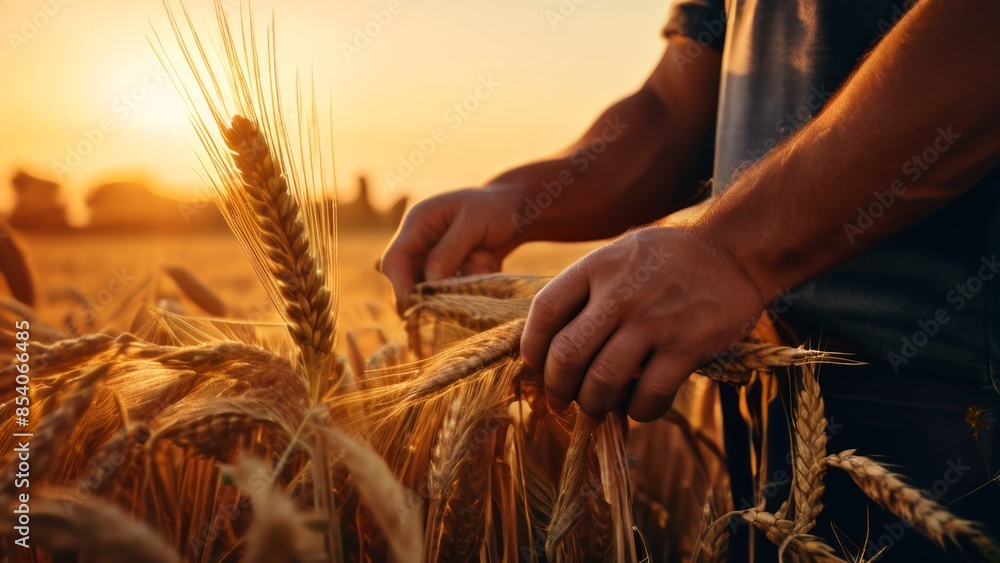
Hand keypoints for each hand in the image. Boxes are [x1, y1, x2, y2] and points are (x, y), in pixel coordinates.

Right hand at [379, 187, 521, 312]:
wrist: (513, 209)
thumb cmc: (494, 208)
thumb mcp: (473, 223)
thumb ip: (451, 250)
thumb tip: (431, 280)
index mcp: (417, 224)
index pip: (394, 260)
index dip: (401, 285)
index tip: (418, 306)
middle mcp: (418, 244)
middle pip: (404, 281)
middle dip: (429, 294)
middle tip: (456, 299)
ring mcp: (432, 260)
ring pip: (430, 291)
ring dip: (458, 287)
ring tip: (485, 260)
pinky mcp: (447, 273)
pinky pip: (450, 292)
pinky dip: (470, 286)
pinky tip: (488, 264)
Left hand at [519, 225, 764, 420]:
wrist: (736, 252)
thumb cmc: (670, 258)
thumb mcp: (619, 254)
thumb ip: (587, 289)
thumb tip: (551, 342)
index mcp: (597, 267)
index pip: (544, 313)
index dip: (531, 348)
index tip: (537, 366)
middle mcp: (620, 293)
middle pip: (566, 355)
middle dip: (557, 389)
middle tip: (562, 401)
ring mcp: (654, 321)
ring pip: (602, 382)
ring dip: (593, 406)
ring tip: (597, 407)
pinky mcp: (687, 346)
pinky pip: (649, 395)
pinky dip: (638, 411)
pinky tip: (638, 406)